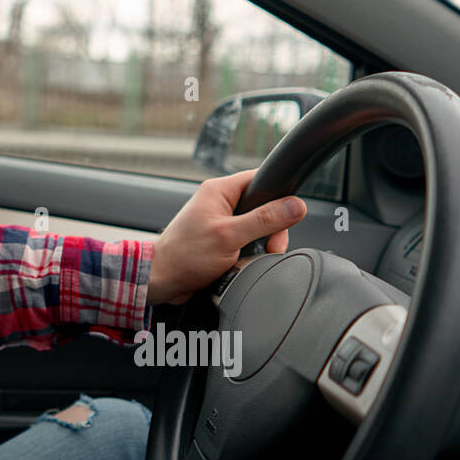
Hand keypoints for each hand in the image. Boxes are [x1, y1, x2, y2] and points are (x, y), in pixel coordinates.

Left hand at [146, 168, 307, 305]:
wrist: (163, 281)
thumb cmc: (183, 255)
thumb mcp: (229, 236)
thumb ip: (264, 220)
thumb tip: (296, 205)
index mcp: (219, 190)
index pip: (260, 178)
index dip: (278, 195)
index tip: (287, 215)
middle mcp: (220, 203)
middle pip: (265, 207)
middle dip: (271, 230)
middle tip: (267, 246)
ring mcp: (222, 222)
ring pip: (259, 229)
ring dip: (260, 246)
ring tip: (248, 257)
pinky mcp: (223, 241)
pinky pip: (249, 243)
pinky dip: (250, 254)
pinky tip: (242, 264)